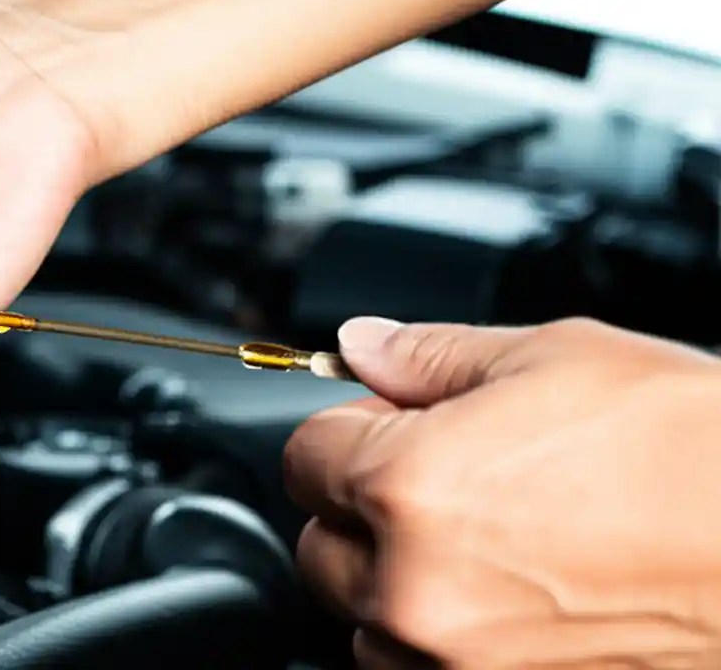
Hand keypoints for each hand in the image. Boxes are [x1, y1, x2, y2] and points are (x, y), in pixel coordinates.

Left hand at [285, 317, 720, 667]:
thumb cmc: (691, 452)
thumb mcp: (553, 357)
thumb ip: (426, 356)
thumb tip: (360, 345)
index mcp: (406, 485)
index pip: (302, 454)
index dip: (348, 429)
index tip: (386, 424)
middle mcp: (413, 586)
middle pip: (321, 541)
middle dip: (363, 504)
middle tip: (446, 478)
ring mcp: (452, 661)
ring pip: (365, 617)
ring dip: (398, 578)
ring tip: (492, 540)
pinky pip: (417, 668)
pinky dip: (440, 635)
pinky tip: (512, 593)